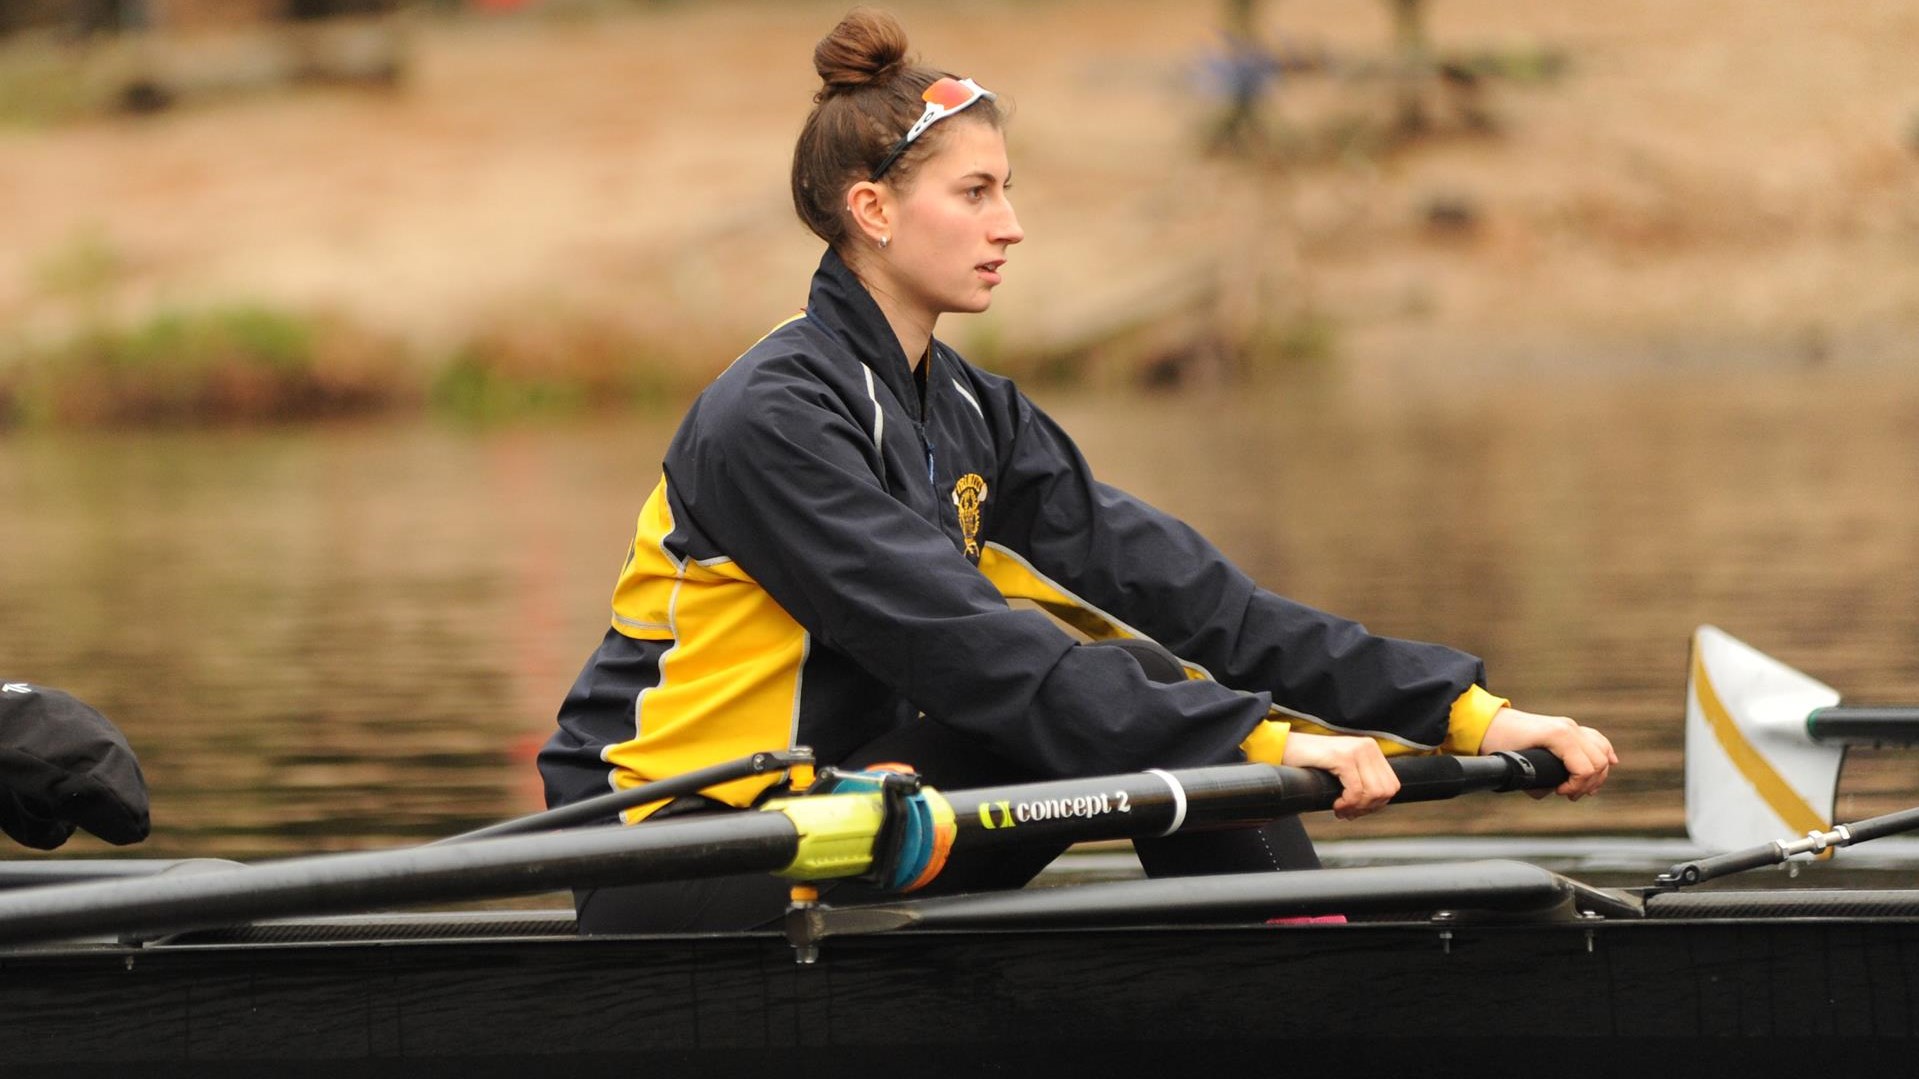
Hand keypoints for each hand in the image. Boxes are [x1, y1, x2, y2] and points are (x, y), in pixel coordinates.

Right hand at [1280, 732, 1399, 819]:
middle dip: (1367, 808)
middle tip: (1346, 812)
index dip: (1376, 805)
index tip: (1356, 809)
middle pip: (1385, 791)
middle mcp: (1367, 746)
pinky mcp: (1342, 757)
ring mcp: (1356, 750)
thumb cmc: (1310, 763)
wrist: (1284, 748)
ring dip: (1357, 808)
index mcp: (1371, 749)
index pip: (1391, 785)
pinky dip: (1347, 803)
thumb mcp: (1343, 769)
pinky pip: (1356, 791)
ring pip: (1374, 792)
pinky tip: (1335, 804)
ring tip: (1340, 809)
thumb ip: (1361, 780)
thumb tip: (1376, 805)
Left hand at [1478, 707, 1616, 800]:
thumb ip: (1534, 784)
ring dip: (1598, 773)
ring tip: (1583, 788)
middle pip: (1599, 761)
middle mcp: (1569, 728)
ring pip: (1602, 751)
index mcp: (1558, 735)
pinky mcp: (1569, 728)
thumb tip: (1549, 792)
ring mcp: (1570, 726)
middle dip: (1588, 784)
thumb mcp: (1514, 765)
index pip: (1586, 767)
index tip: (1560, 793)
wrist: (1489, 723)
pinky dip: (1605, 752)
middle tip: (1569, 795)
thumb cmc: (1499, 742)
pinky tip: (1611, 763)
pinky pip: (1597, 739)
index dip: (1577, 787)